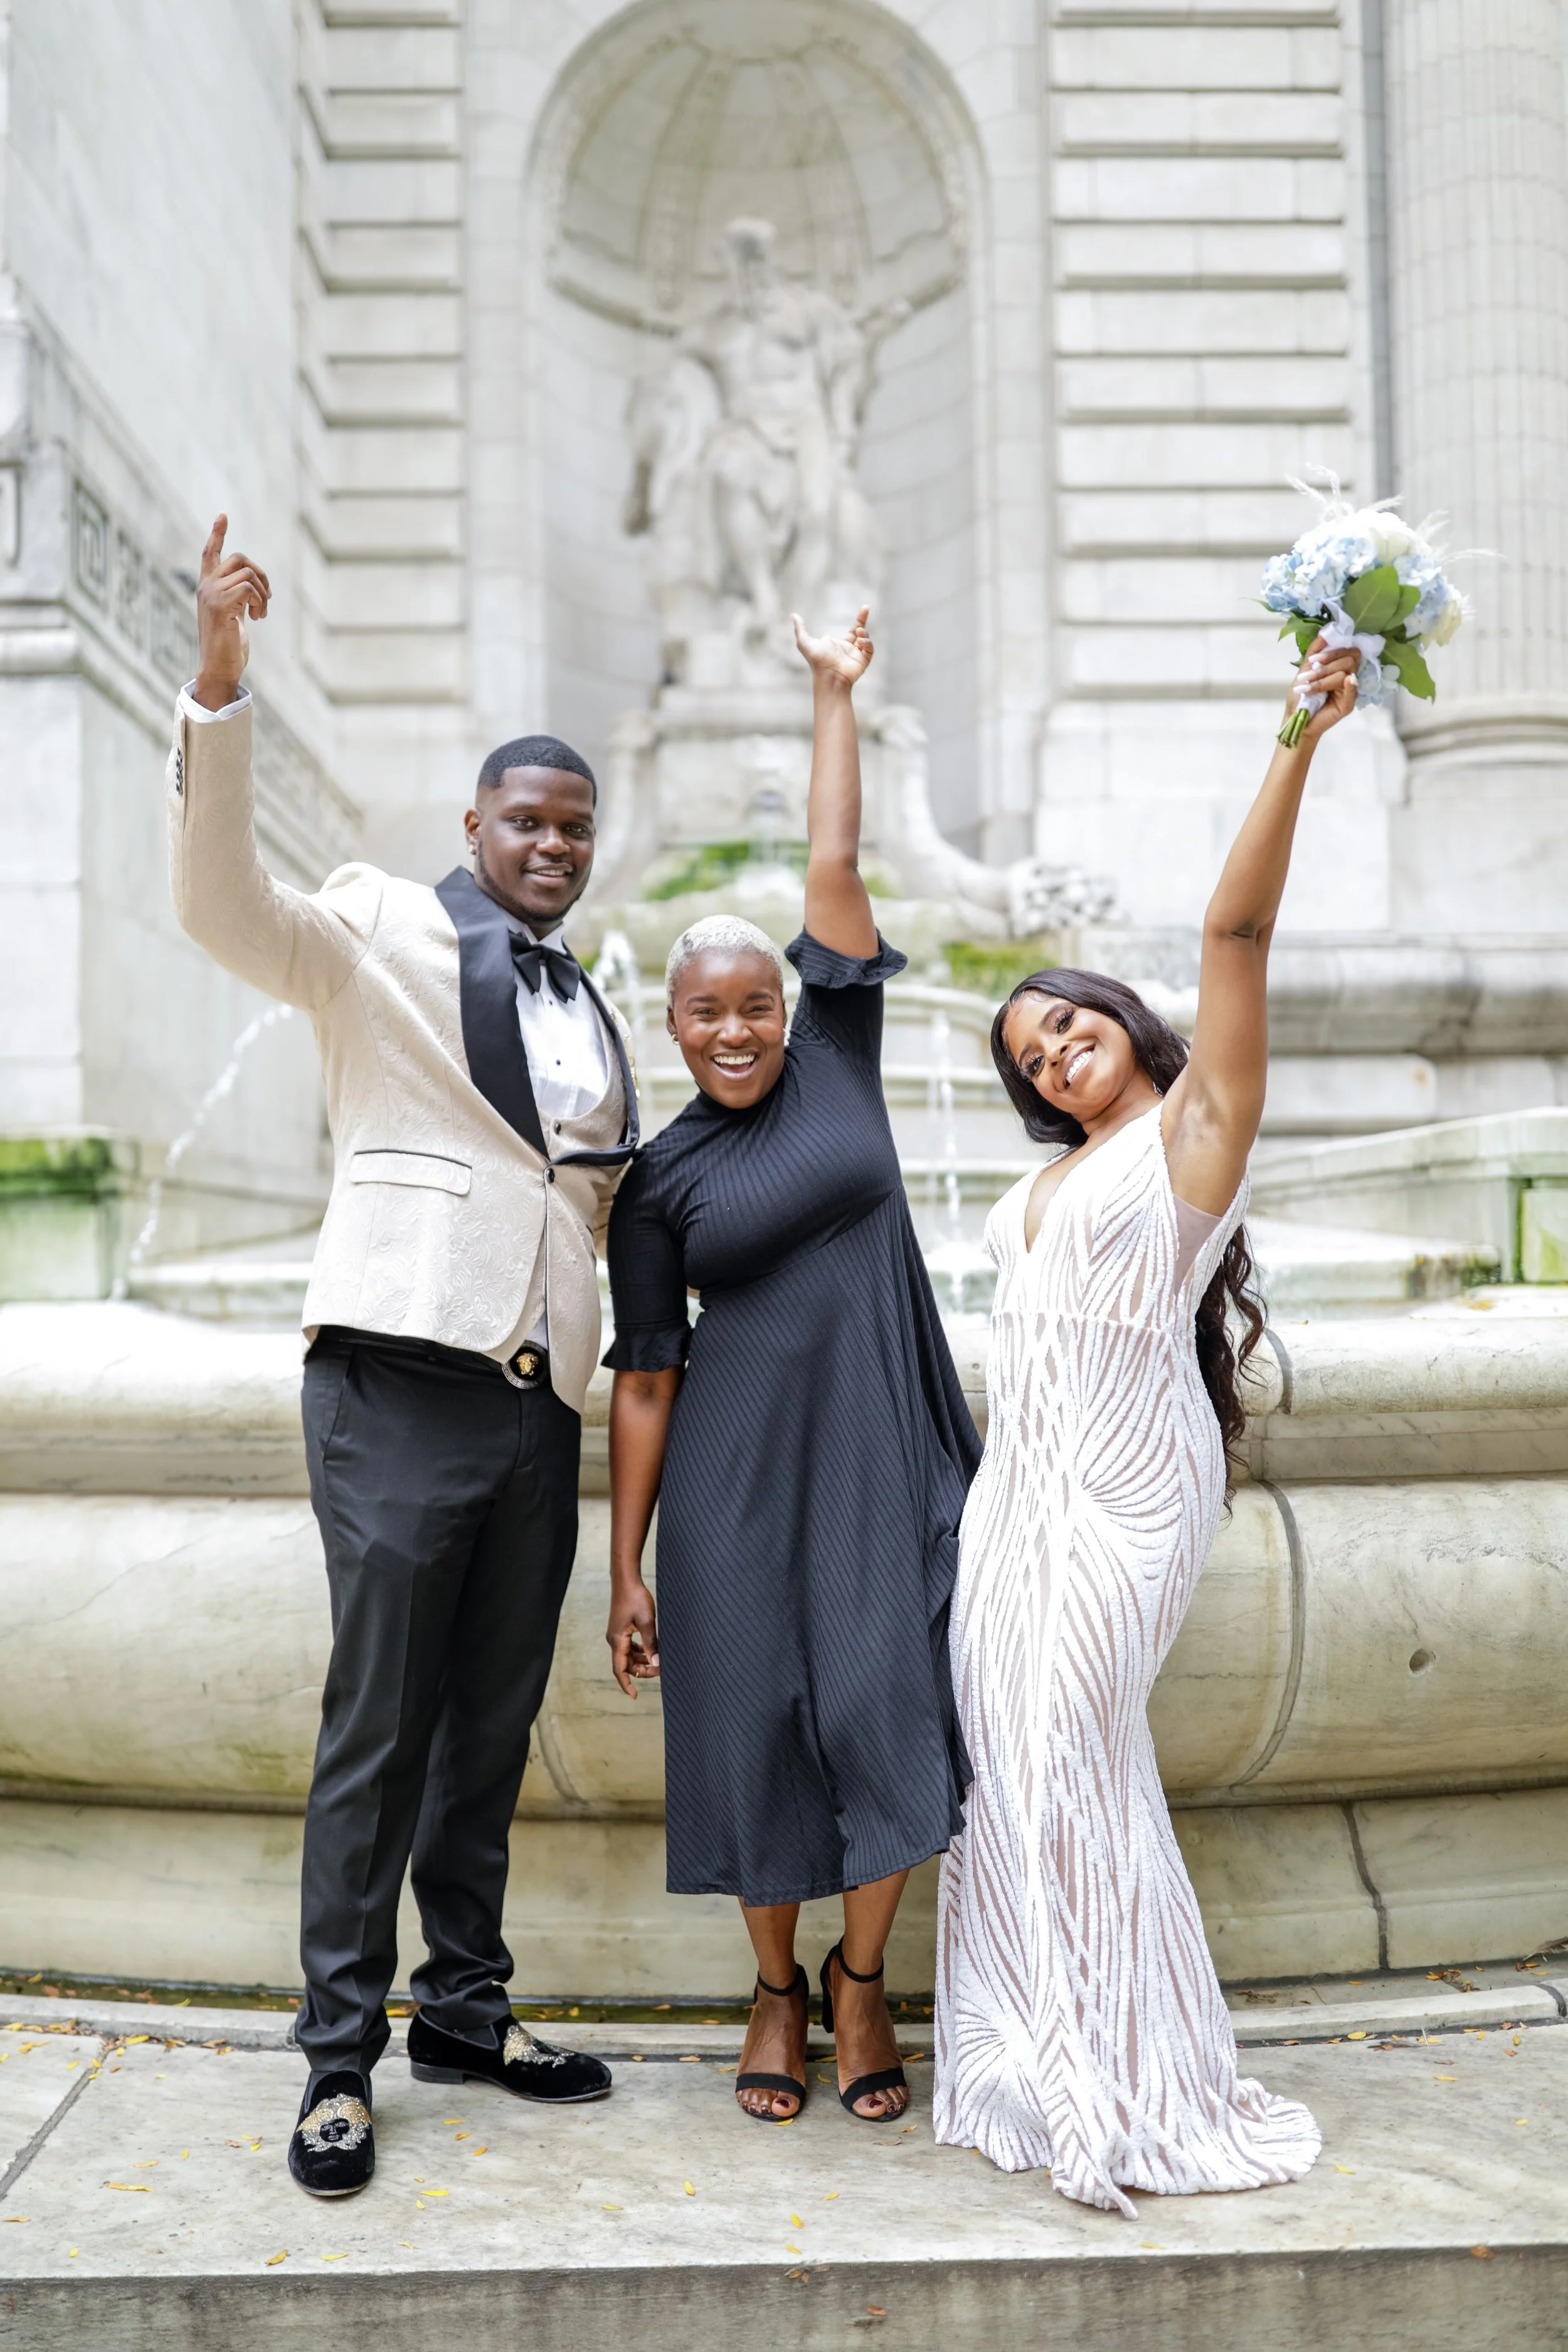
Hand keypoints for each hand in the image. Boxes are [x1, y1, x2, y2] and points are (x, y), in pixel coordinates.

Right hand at [193, 514, 269, 710]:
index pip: (209, 553)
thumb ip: (238, 598)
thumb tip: (254, 587)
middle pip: (239, 558)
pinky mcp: (220, 605)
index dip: (217, 533)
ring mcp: (211, 594)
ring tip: (261, 614)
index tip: (223, 515)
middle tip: (267, 598)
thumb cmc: (228, 648)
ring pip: (247, 573)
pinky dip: (260, 601)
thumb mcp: (233, 617)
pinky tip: (258, 618)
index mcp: (208, 588)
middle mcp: (206, 587)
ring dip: (263, 593)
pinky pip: (249, 587)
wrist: (218, 669)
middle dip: (261, 574)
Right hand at [607, 1576, 659, 1696]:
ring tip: (659, 1660)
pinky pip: (630, 1647)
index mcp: (617, 1640)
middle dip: (642, 1670)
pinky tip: (652, 1648)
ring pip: (629, 1656)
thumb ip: (651, 1643)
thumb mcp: (647, 1622)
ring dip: (642, 1661)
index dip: (626, 1684)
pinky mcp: (621, 1629)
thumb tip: (657, 1662)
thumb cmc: (635, 1598)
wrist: (626, 1580)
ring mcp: (617, 1634)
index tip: (634, 1696)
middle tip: (661, 1669)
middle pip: (626, 1664)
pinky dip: (640, 1651)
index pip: (620, 1670)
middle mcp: (614, 1640)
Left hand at [792, 605, 872, 687]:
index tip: (864, 607)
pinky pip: (869, 649)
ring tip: (859, 631)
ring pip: (865, 639)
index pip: (852, 630)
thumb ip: (800, 628)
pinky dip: (867, 643)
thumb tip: (793, 615)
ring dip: (864, 633)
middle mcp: (849, 649)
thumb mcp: (804, 642)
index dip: (859, 618)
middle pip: (861, 631)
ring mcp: (857, 655)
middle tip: (865, 608)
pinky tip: (861, 641)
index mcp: (838, 644)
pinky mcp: (863, 661)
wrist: (828, 677)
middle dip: (863, 619)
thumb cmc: (816, 661)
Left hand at [1290, 636, 1359, 742]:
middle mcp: (1347, 677)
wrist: (1295, 720)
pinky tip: (1342, 682)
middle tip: (1306, 675)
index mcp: (1338, 667)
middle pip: (1350, 658)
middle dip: (1326, 665)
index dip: (1332, 651)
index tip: (1313, 660)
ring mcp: (1349, 690)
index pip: (1348, 650)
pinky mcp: (1348, 705)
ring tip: (1305, 686)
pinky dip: (1347, 685)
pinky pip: (1352, 690)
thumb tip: (1326, 632)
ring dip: (1323, 678)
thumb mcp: (1305, 670)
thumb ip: (1315, 651)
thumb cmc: (1300, 697)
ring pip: (1346, 673)